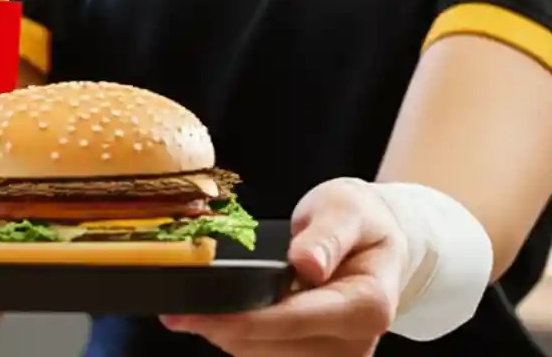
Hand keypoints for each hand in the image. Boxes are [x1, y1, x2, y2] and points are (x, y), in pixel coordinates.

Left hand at [160, 178, 410, 355]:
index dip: (245, 320)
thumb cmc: (360, 220)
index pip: (296, 320)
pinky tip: (213, 318)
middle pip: (275, 347)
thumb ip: (327, 235)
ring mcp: (338, 355)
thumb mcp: (346, 209)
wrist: (376, 239)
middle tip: (175, 313)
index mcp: (368, 305)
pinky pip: (268, 354)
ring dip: (226, 337)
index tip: (199, 313)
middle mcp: (356, 343)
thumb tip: (307, 263)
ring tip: (186, 314)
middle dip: (224, 330)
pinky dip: (238, 338)